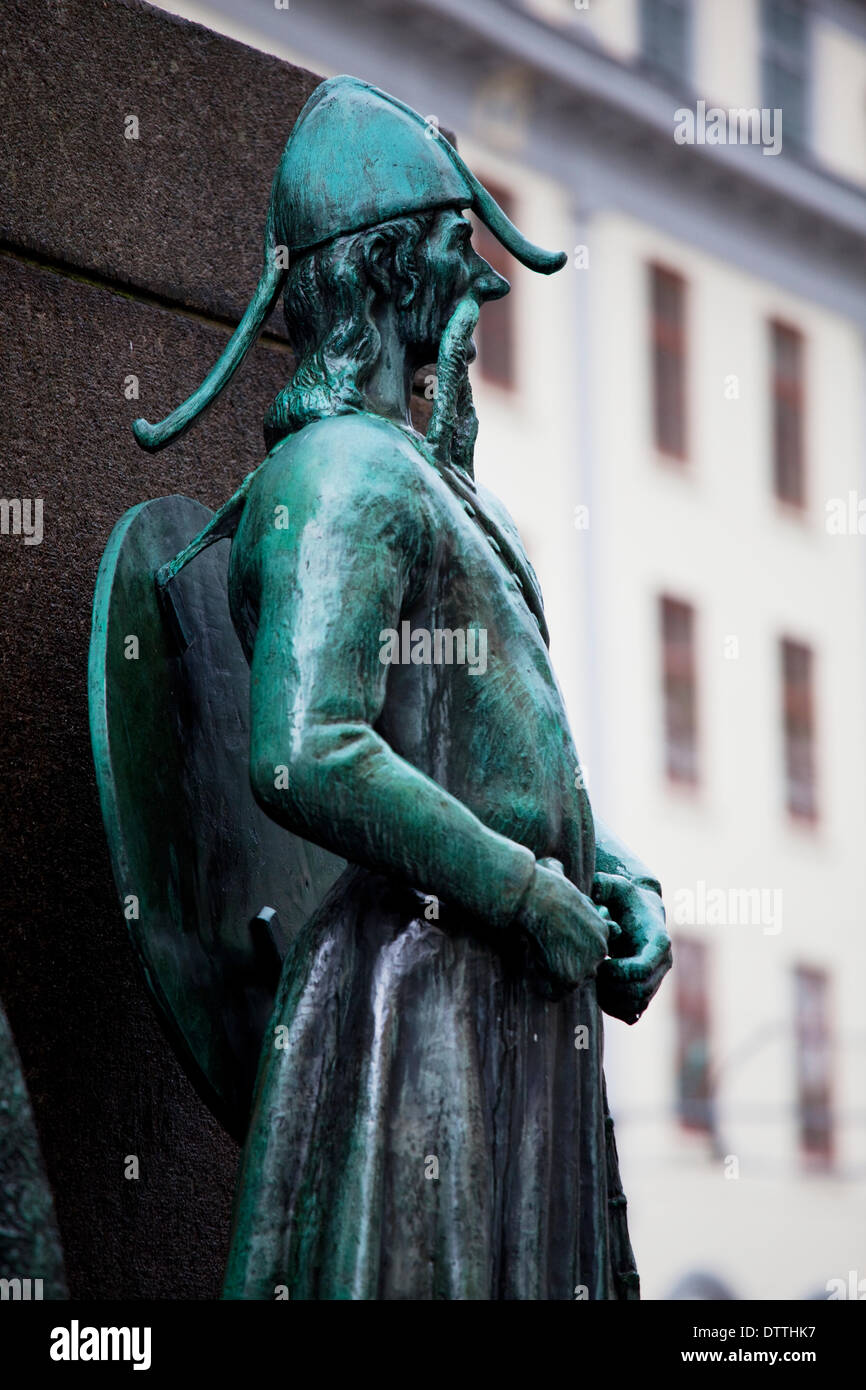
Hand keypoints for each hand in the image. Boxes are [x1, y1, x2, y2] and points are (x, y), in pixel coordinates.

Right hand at [515, 858, 610, 996]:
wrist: (535, 895)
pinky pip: (553, 992)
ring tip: (537, 948)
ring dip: (550, 974)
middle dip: (561, 966)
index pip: (588, 955)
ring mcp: (588, 964)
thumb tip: (555, 865)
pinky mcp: (571, 978)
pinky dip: (539, 982)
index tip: (550, 937)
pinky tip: (533, 959)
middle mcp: (600, 948)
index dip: (565, 951)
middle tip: (542, 944)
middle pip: (581, 973)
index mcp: (601, 928)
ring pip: (567, 983)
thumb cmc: (541, 882)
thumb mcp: (561, 879)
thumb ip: (563, 881)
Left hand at [591, 872, 671, 1023]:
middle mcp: (663, 964)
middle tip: (589, 975)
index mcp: (659, 941)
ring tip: (592, 983)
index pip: (642, 968)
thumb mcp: (617, 886)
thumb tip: (593, 888)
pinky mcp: (646, 993)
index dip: (618, 971)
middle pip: (639, 991)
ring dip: (610, 1000)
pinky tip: (598, 992)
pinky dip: (613, 1009)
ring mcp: (656, 981)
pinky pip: (632, 1014)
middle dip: (610, 987)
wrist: (640, 915)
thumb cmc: (625, 900)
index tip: (599, 962)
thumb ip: (605, 884)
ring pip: (635, 1005)